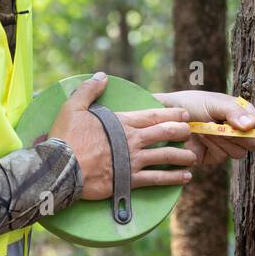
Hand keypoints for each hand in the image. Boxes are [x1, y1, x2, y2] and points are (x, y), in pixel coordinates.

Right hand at [48, 73, 196, 199]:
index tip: (184, 114)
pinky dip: (173, 178)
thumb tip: (101, 76)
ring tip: (192, 156)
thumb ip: (89, 90)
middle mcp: (132, 140)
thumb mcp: (73, 107)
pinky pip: (157, 178)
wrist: (61, 168)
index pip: (153, 115)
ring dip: (182, 156)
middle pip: (165, 133)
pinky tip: (185, 177)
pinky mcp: (130, 179)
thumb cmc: (66, 138)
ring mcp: (133, 160)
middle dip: (181, 131)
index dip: (171, 114)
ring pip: (166, 156)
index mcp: (122, 123)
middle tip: (191, 132)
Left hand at [153, 90, 254, 165]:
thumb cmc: (189, 104)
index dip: (253, 124)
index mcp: (237, 113)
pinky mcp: (213, 157)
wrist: (164, 118)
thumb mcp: (213, 102)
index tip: (242, 123)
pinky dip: (212, 146)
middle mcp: (234, 130)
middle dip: (238, 135)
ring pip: (239, 152)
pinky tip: (201, 137)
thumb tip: (251, 125)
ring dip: (223, 140)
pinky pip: (222, 157)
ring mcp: (225, 145)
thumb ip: (233, 112)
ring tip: (206, 128)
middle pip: (253, 142)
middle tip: (222, 126)